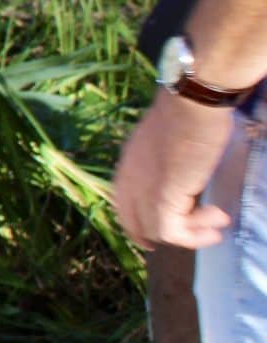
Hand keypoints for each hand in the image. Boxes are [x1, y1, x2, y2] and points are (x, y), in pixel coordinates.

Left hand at [112, 89, 238, 250]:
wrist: (192, 106)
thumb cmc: (188, 116)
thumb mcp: (168, 145)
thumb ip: (166, 165)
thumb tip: (180, 178)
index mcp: (128, 167)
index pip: (124, 207)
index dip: (140, 226)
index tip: (161, 235)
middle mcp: (129, 182)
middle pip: (135, 225)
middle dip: (164, 236)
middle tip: (198, 236)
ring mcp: (143, 191)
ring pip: (157, 232)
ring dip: (192, 233)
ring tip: (217, 223)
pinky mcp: (162, 199)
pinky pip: (172, 232)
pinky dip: (196, 233)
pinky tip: (219, 218)